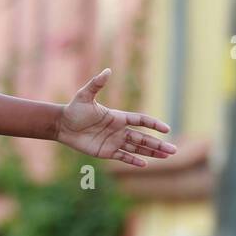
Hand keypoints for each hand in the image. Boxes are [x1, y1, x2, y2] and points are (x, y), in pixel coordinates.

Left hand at [55, 68, 176, 167]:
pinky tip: (145, 164)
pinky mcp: (106, 152)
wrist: (62, 125)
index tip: (166, 129)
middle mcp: (119, 130)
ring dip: (152, 152)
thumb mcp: (85, 96)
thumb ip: (97, 84)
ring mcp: (114, 141)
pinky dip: (134, 160)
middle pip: (144, 137)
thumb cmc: (74, 109)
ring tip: (167, 156)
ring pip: (137, 148)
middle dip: (159, 144)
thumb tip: (107, 71)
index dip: (154, 124)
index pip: (141, 120)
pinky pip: (123, 156)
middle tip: (174, 150)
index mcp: (118, 117)